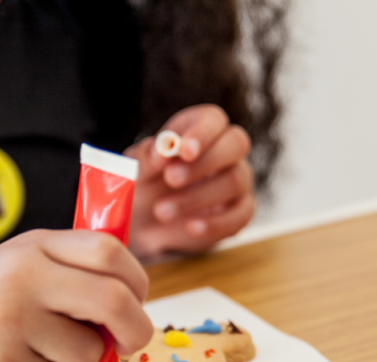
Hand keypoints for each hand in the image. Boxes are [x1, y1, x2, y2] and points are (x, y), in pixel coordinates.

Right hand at [0, 229, 153, 361]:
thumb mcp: (21, 261)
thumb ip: (71, 271)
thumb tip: (131, 307)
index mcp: (37, 246)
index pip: (110, 252)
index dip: (137, 281)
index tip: (135, 301)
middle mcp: (26, 276)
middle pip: (113, 301)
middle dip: (134, 329)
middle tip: (128, 343)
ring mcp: (13, 320)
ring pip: (89, 352)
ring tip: (48, 352)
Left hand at [127, 104, 255, 258]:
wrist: (143, 224)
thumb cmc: (142, 185)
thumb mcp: (135, 170)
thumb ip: (147, 157)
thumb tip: (162, 150)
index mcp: (198, 130)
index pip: (213, 119)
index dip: (202, 132)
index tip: (183, 150)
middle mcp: (224, 151)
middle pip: (236, 143)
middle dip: (205, 162)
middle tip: (171, 178)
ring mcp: (236, 181)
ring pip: (236, 180)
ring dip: (197, 197)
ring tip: (162, 211)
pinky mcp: (239, 212)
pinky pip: (241, 215)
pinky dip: (216, 223)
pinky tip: (191, 227)